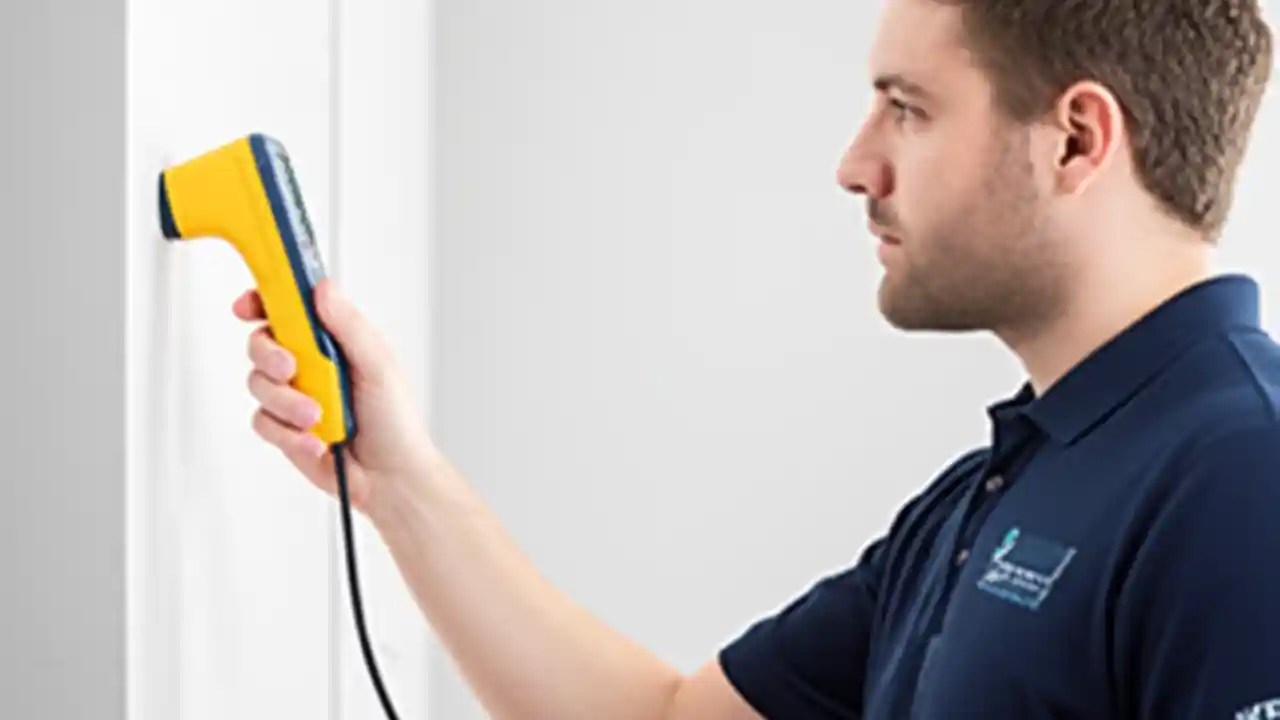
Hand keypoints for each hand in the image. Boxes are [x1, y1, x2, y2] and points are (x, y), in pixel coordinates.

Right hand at [233, 278, 438, 516]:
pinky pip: (263, 421)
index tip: (250, 305)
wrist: (391, 478)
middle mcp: (309, 364)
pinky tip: (316, 440)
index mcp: (332, 340)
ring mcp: (293, 396)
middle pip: (261, 342)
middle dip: (269, 354)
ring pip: (258, 383)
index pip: (290, 309)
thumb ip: (349, 326)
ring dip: (287, 401)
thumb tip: (323, 289)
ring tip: (317, 416)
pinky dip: (288, 432)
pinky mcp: (284, 428)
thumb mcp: (379, 366)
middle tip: (290, 367)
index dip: (264, 300)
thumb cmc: (396, 421)